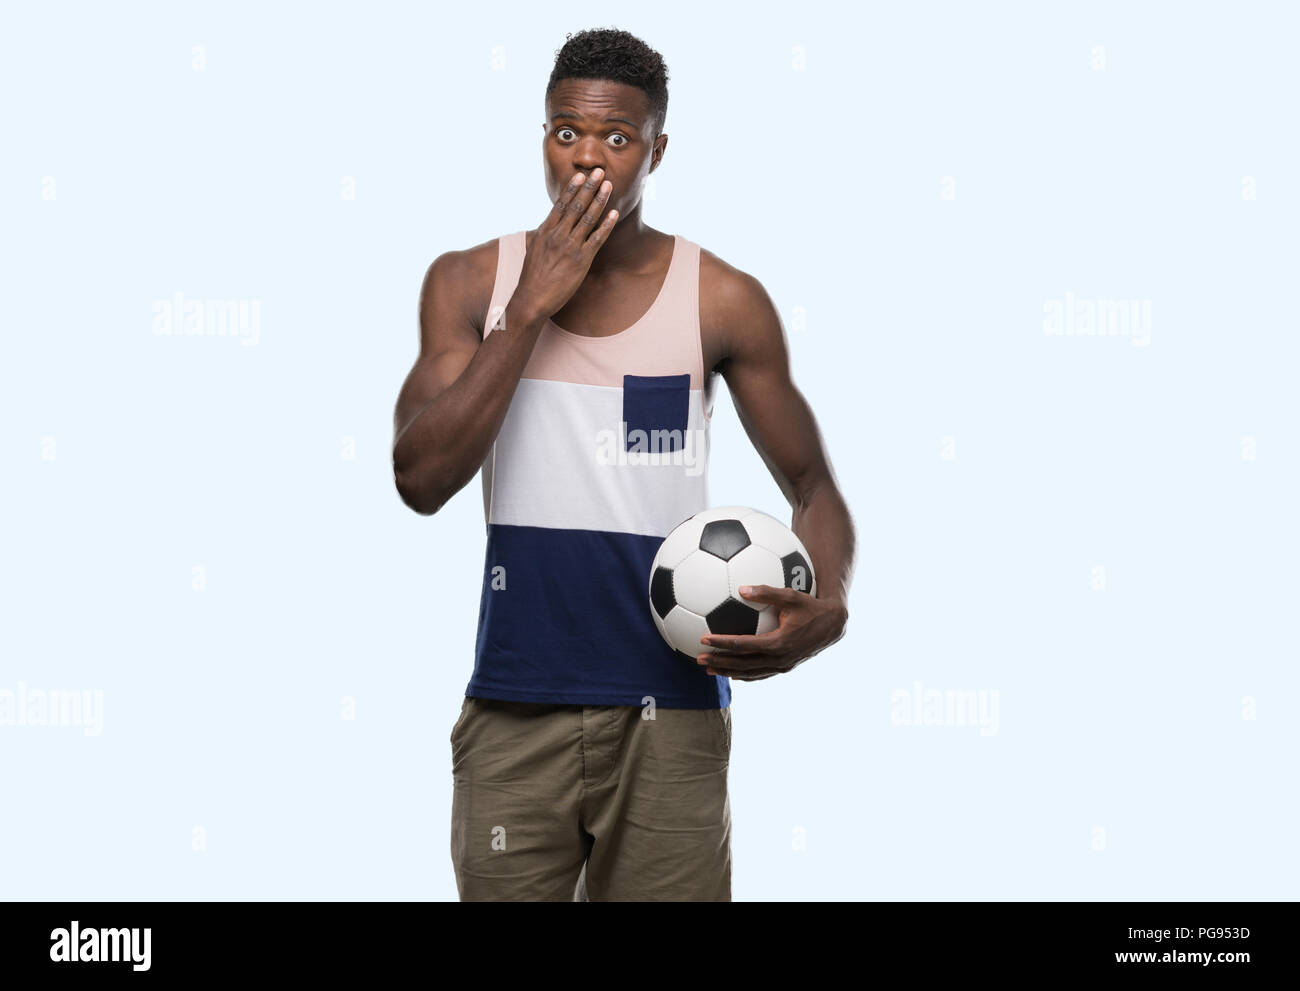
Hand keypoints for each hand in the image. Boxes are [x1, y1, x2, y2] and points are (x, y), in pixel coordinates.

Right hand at [512, 168, 618, 320]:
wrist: (532, 299)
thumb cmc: (532, 278)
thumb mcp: (535, 250)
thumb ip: (545, 236)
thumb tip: (550, 226)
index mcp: (545, 231)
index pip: (561, 205)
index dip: (572, 188)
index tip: (580, 175)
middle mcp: (557, 235)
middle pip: (576, 206)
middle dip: (589, 187)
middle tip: (599, 171)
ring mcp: (570, 247)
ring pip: (588, 218)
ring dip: (599, 199)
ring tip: (609, 185)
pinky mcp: (581, 260)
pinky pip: (597, 239)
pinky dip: (607, 225)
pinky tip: (614, 213)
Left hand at [696, 586, 847, 681]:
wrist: (833, 625)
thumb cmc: (811, 606)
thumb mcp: (791, 595)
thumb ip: (766, 592)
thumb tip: (741, 588)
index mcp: (778, 642)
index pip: (742, 645)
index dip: (722, 643)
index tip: (703, 639)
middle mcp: (779, 658)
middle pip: (742, 663)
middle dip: (719, 662)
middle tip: (699, 659)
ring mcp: (783, 665)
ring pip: (750, 673)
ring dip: (728, 672)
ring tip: (709, 670)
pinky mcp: (786, 667)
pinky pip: (761, 674)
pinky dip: (745, 674)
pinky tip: (732, 672)